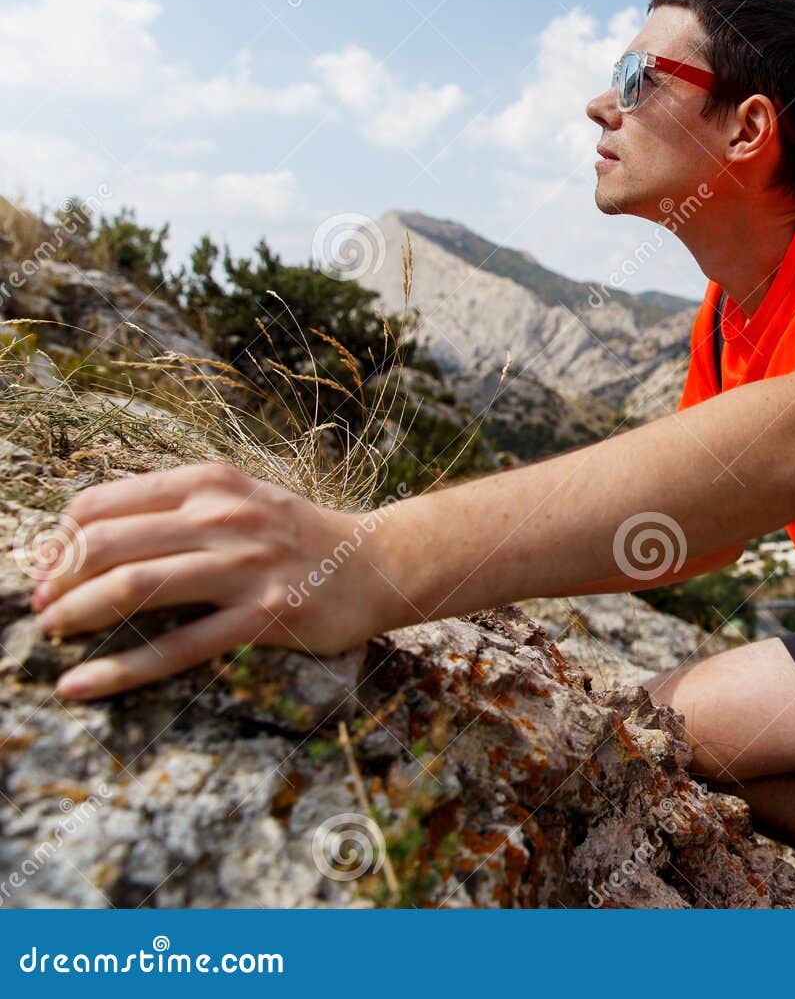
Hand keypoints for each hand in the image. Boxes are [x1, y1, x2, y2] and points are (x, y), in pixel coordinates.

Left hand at [29, 462, 404, 699]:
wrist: (378, 564)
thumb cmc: (296, 538)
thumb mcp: (238, 502)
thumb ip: (175, 511)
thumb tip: (90, 536)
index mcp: (209, 484)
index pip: (104, 503)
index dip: (60, 538)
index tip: (45, 568)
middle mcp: (224, 519)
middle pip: (110, 543)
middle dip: (58, 578)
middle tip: (39, 606)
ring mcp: (245, 568)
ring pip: (137, 587)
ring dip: (78, 613)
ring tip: (51, 632)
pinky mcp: (264, 618)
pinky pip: (178, 647)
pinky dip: (120, 670)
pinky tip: (80, 685)